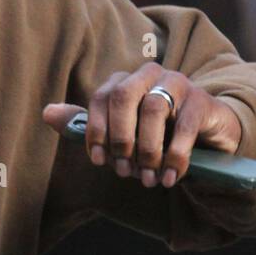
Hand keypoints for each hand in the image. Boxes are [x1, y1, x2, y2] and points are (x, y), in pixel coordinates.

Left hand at [41, 62, 241, 187]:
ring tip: (148, 179)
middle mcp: (149, 75)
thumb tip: (47, 113)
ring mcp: (178, 83)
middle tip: (124, 170)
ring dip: (147, 149)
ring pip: (153, 107)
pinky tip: (169, 178)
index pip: (100, 98)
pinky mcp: (203, 100)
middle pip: (123, 95)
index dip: (96, 130)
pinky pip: (184, 125)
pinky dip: (174, 155)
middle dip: (119, 137)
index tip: (100, 161)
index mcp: (125, 81)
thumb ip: (88, 124)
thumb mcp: (122, 133)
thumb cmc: (157, 136)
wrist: (208, 137)